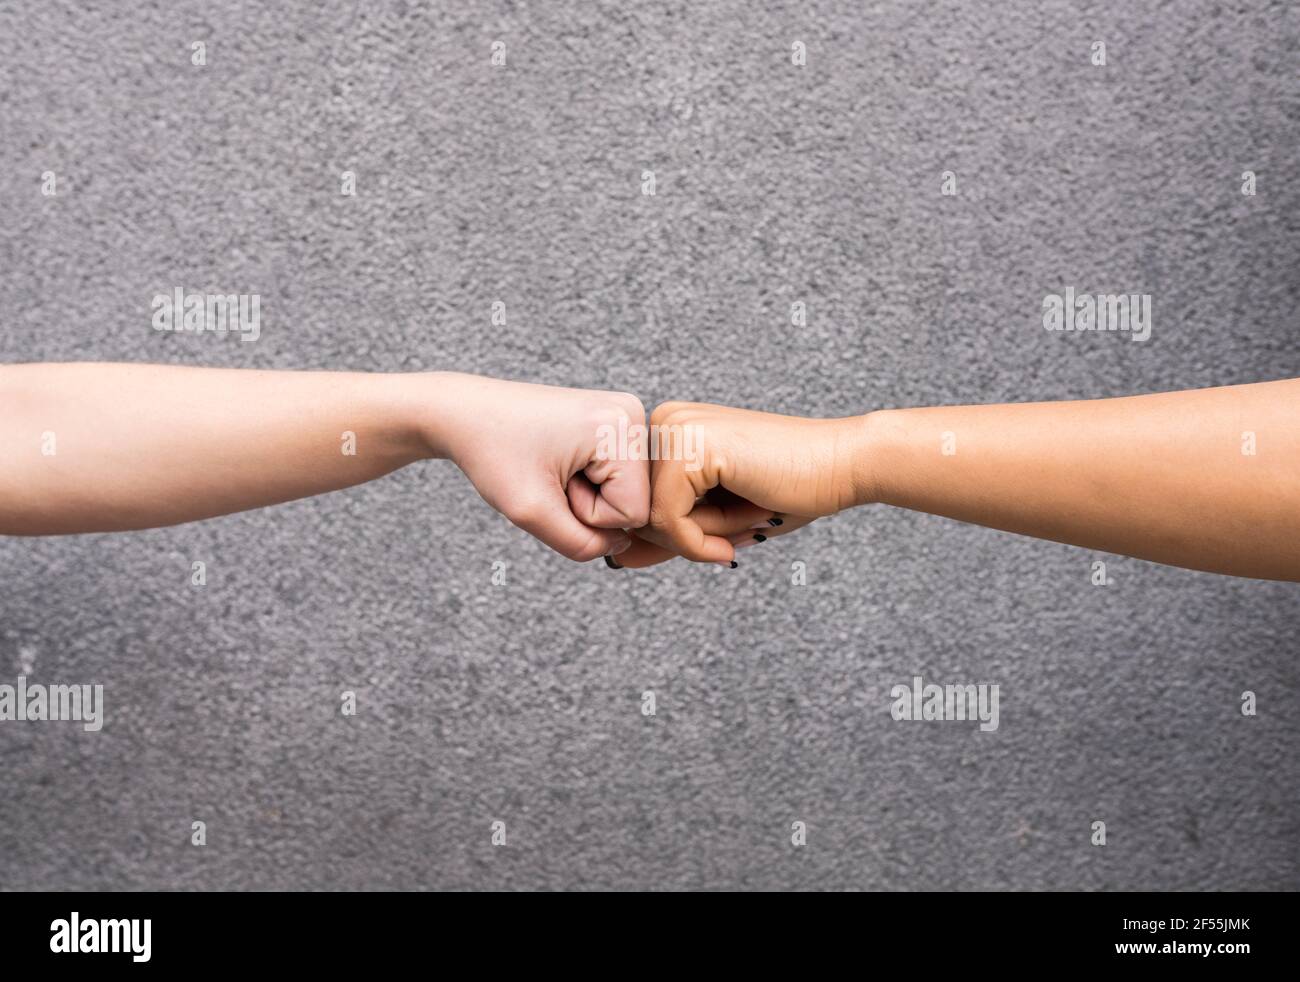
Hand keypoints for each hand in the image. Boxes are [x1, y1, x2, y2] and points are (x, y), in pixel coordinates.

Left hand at [431, 374, 649, 561]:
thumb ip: (582, 546)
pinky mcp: (612, 424)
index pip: (633, 512)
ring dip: (586, 494)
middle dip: (589, 504)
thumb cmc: (492, 451)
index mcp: (622, 425)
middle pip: (634, 501)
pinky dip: (586, 482)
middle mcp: (632, 413)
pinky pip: (615, 479)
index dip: (589, 514)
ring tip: (553, 466)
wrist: (465, 413)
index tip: (554, 482)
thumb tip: (621, 546)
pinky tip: (559, 461)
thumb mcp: (531, 512)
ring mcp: (624, 416)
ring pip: (625, 493)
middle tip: (551, 475)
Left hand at [615, 401, 871, 567]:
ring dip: (704, 535)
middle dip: (692, 534)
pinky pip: (667, 520)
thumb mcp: (716, 521)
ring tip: (751, 510)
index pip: (638, 506)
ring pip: (651, 520)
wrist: (843, 464)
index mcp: (667, 430)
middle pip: (639, 513)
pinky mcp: (689, 447)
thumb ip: (668, 537)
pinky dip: (702, 540)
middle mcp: (663, 421)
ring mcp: (674, 429)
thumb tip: (618, 560)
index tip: (731, 523)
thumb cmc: (788, 490)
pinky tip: (746, 525)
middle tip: (748, 514)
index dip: (682, 534)